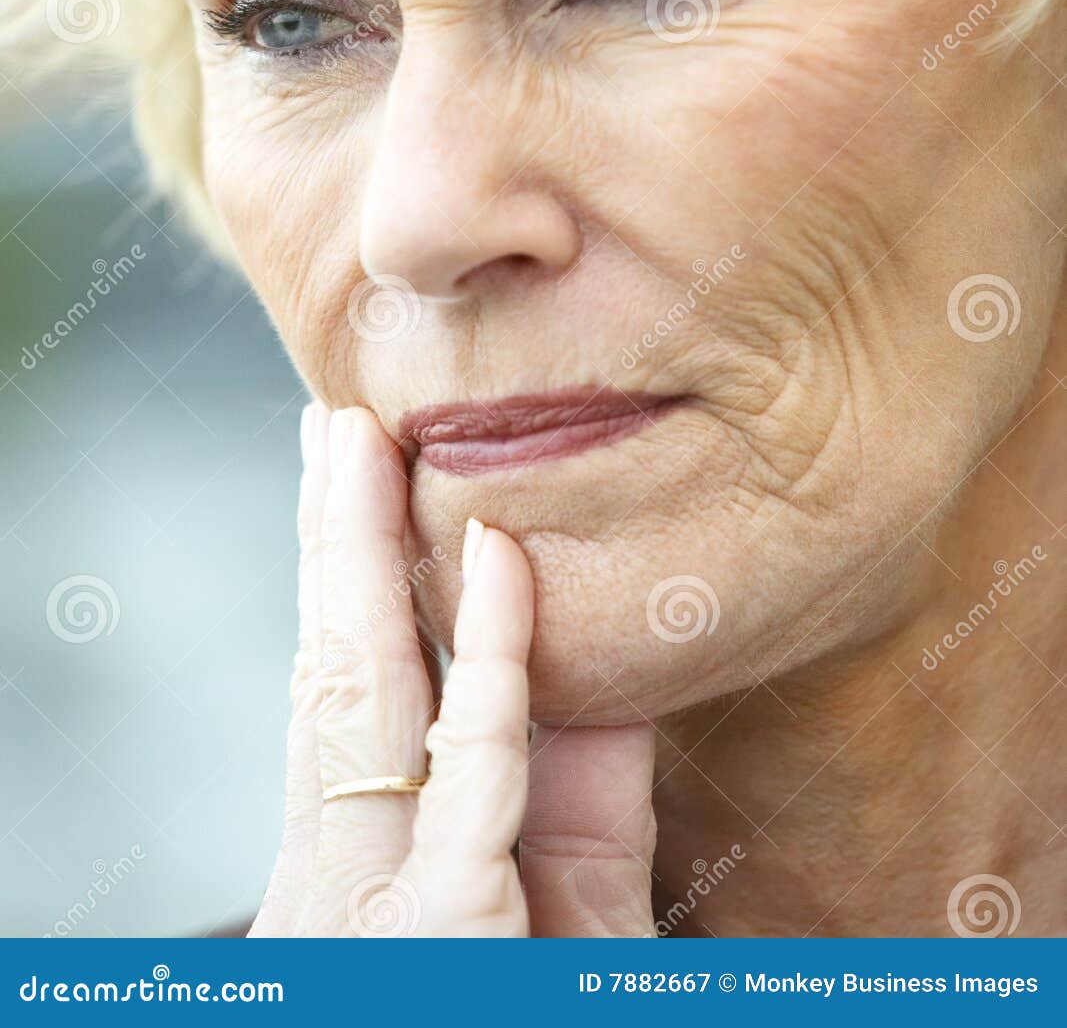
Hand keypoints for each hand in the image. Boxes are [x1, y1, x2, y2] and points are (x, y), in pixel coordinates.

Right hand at [249, 403, 657, 936]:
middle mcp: (342, 883)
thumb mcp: (578, 920)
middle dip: (334, 537)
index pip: (343, 702)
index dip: (344, 586)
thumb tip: (599, 673)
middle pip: (333, 673)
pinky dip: (491, 646)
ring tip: (360, 436)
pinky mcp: (439, 934)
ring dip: (364, 547)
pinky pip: (474, 761)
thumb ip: (584, 812)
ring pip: (363, 689)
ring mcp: (370, 912)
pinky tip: (495, 551)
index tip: (346, 484)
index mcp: (365, 876)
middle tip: (333, 422)